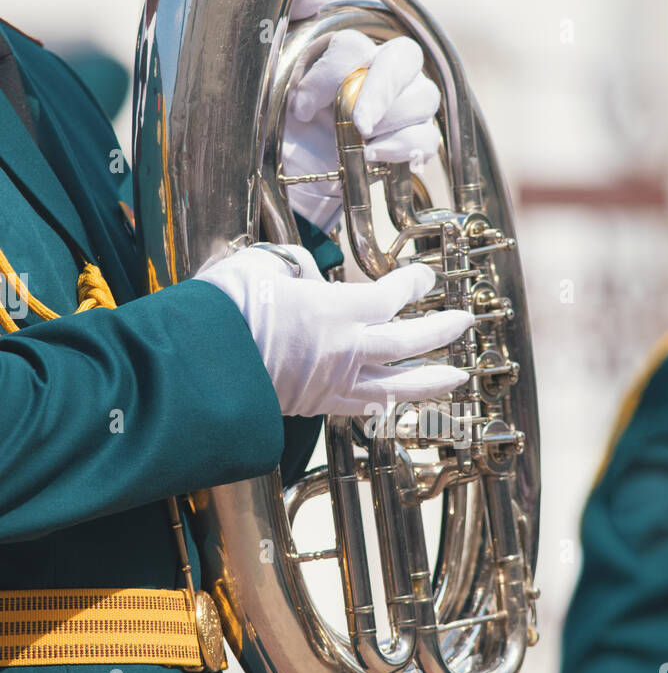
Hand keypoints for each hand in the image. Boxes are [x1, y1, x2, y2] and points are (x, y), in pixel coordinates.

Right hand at [194, 244, 472, 418]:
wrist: (199, 367)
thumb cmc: (224, 310)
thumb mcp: (260, 266)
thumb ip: (293, 265)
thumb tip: (305, 272)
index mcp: (335, 310)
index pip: (390, 297)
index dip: (413, 284)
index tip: (425, 275)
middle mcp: (345, 350)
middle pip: (409, 342)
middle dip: (442, 330)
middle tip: (465, 321)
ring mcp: (333, 383)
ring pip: (397, 386)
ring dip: (431, 380)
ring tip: (458, 378)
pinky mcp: (317, 406)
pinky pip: (365, 407)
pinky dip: (389, 404)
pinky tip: (402, 404)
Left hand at [282, 0, 441, 229]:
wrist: (283, 170)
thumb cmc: (275, 114)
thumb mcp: (269, 60)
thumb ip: (292, 13)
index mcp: (348, 50)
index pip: (357, 45)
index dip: (331, 74)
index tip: (301, 106)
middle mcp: (380, 72)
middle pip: (406, 58)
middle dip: (381, 92)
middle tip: (358, 123)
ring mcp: (401, 108)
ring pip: (424, 97)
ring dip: (391, 122)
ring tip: (357, 144)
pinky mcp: (409, 144)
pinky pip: (428, 138)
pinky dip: (405, 147)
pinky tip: (375, 157)